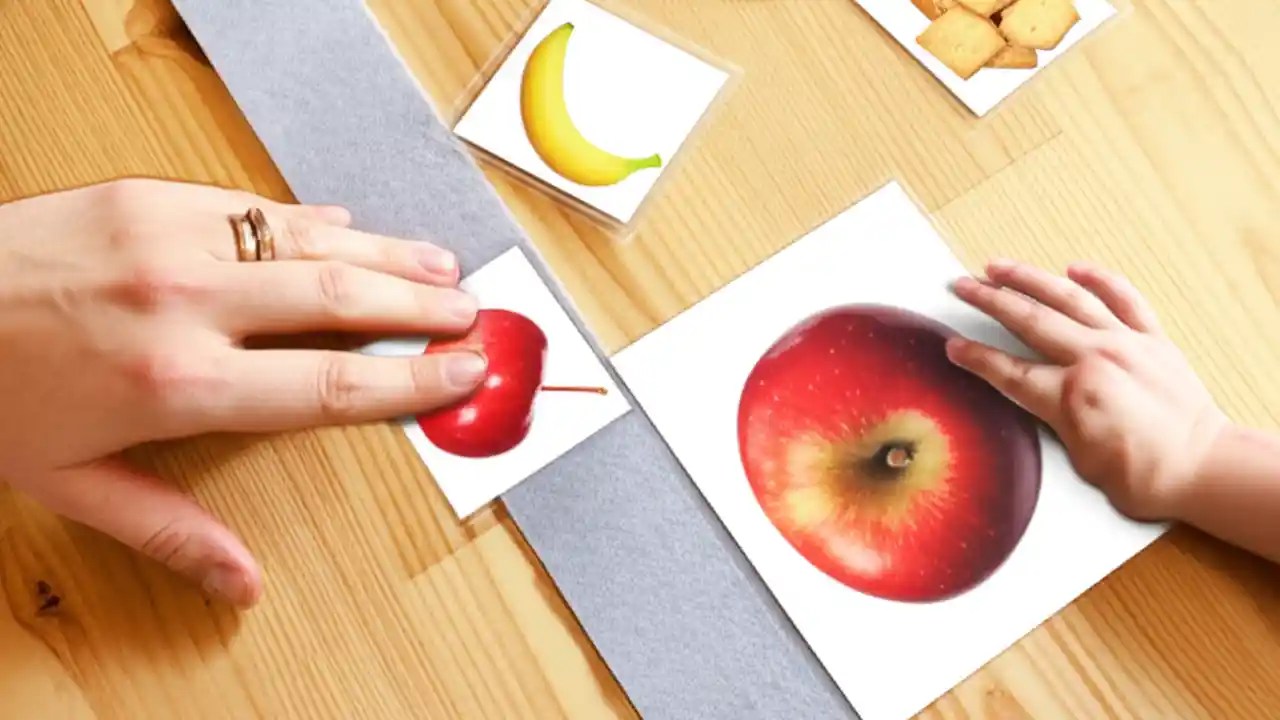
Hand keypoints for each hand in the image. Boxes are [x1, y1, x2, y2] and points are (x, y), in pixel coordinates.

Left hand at [0, 178, 487, 607]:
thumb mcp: (72, 483)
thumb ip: (170, 531)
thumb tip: (241, 585)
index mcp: (180, 383)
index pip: (332, 383)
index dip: (412, 380)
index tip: (461, 374)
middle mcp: (187, 303)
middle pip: (340, 300)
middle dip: (419, 307)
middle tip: (473, 313)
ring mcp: (171, 238)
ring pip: (310, 242)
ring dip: (385, 252)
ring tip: (441, 265)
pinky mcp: (149, 195)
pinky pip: (253, 205)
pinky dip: (310, 219)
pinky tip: (349, 225)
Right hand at [946, 259, 1228, 521]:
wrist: (1204, 467)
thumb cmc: (1145, 477)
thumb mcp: (1080, 459)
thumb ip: (1054, 422)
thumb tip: (1034, 401)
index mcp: (1071, 396)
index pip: (1008, 370)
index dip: (975, 358)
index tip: (952, 346)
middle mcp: (1095, 359)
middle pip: (1029, 321)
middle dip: (989, 300)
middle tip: (962, 286)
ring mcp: (1126, 343)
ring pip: (1068, 298)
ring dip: (1029, 279)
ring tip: (999, 266)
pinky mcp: (1153, 339)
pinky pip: (1123, 298)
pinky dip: (1099, 279)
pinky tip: (1075, 267)